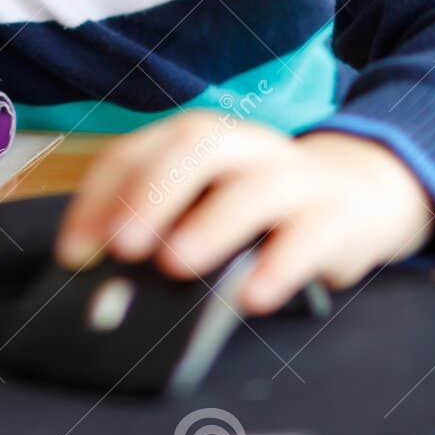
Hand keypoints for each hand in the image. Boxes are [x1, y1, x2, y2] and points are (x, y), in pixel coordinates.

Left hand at [53, 114, 434, 313]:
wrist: (361, 193)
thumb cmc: (259, 204)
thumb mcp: (205, 203)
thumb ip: (158, 228)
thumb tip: (100, 275)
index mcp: (197, 138)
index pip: (135, 152)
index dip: (99, 199)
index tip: (73, 252)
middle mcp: (244, 145)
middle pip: (196, 148)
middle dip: (152, 193)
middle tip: (121, 245)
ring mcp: (294, 177)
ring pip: (255, 188)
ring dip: (211, 225)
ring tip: (175, 266)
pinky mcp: (338, 217)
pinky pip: (309, 236)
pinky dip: (279, 265)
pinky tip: (250, 297)